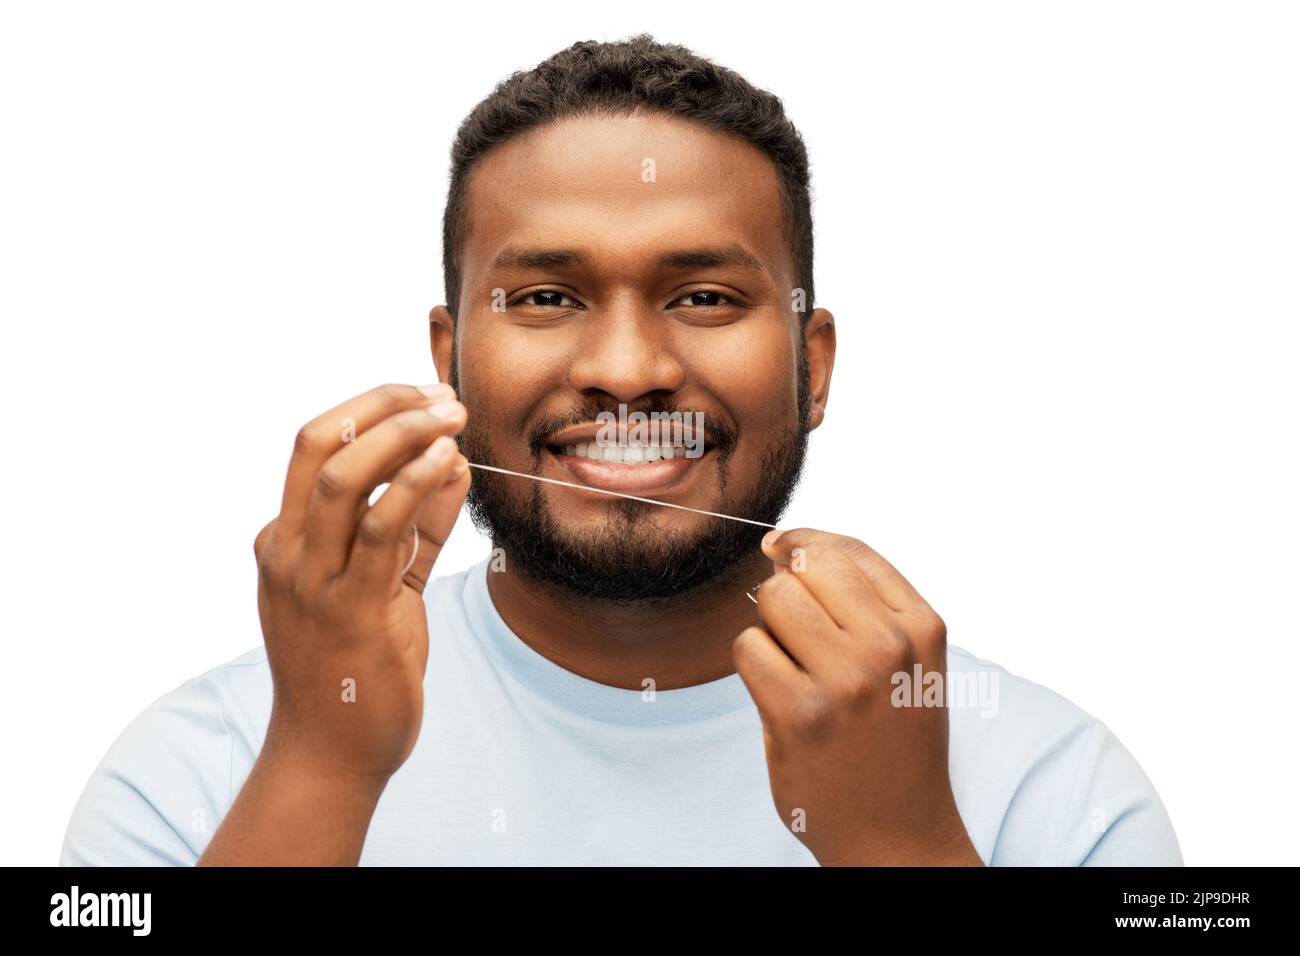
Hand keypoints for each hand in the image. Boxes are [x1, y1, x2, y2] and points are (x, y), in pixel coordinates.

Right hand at [252, 382, 469, 789]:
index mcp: (285, 540)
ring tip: (451, 417)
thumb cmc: (357, 666)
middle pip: (318, 443)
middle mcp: (287, 552)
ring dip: (404, 435)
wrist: (332, 753)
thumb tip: (454, 462)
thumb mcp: (389, 583)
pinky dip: (414, 485)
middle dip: (382, 405)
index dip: (371, 407)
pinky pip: (382, 531)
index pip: (316, 444)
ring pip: (345, 478)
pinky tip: (448, 464)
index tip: (423, 394)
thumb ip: (418, 524)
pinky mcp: (351, 611)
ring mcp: (312, 582)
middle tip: (440, 395)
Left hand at [733, 528, 982, 865]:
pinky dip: (754, 668)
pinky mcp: (800, 714)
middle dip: (786, 591)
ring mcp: (845, 681)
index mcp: (922, 627)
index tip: (780, 549)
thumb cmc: (894, 738)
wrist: (899, 834)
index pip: (850, 549)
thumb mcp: (910, 661)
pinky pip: (748, 648)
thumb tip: (781, 544)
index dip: (804, 541)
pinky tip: (781, 699)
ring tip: (794, 671)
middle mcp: (889, 647)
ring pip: (772, 600)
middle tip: (798, 637)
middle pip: (804, 567)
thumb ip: (864, 600)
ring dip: (769, 630)